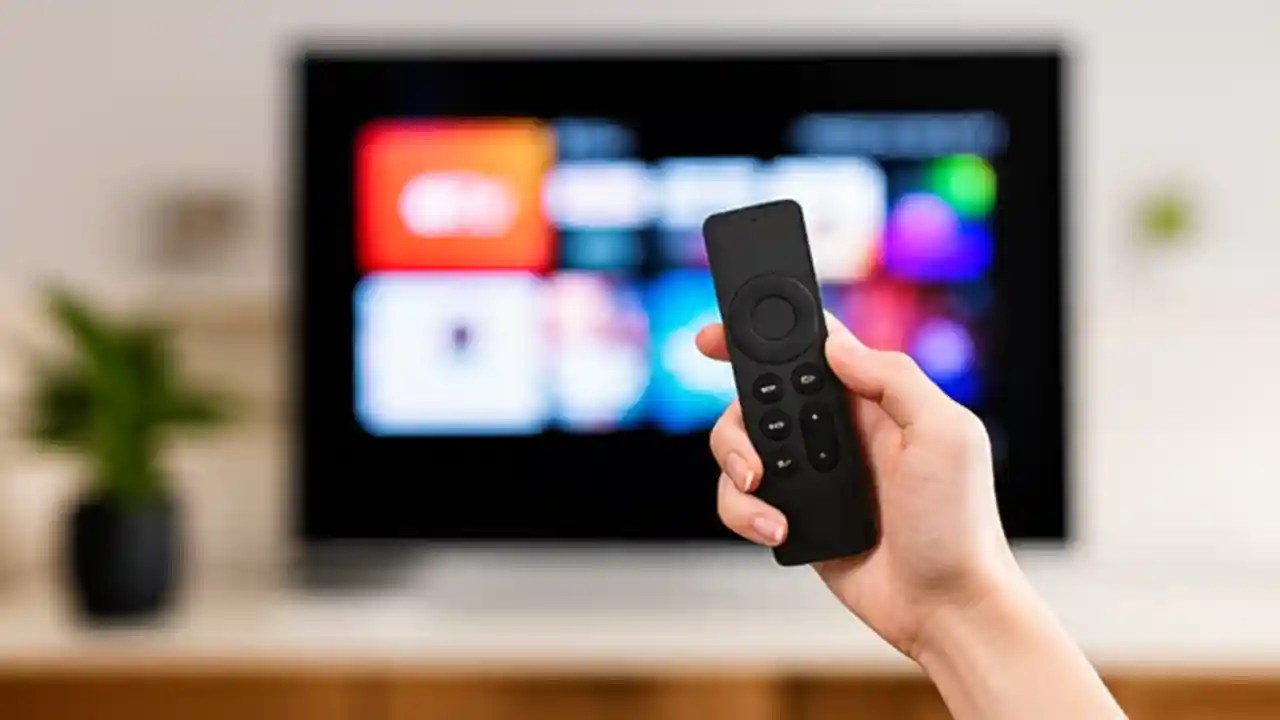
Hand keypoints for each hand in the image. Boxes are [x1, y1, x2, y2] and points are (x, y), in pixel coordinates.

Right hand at [697, 313, 1020, 659]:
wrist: (945, 606)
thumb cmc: (959, 524)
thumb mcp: (946, 434)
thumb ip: (894, 379)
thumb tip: (836, 345)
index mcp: (872, 401)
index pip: (811, 348)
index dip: (763, 332)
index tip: (718, 334)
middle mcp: (837, 432)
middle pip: (758, 397)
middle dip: (736, 415)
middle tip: (743, 445)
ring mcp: (811, 475)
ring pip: (739, 448)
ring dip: (736, 467)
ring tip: (763, 490)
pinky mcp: (792, 515)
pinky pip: (741, 500)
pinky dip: (744, 513)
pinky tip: (777, 529)